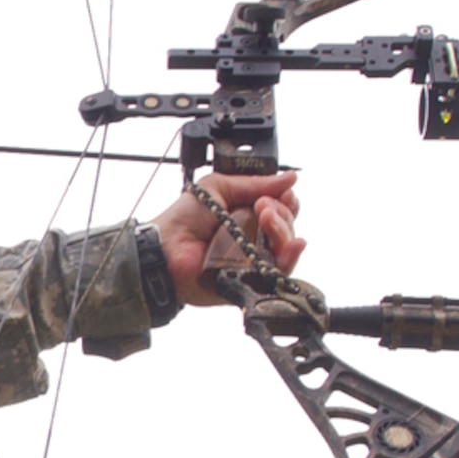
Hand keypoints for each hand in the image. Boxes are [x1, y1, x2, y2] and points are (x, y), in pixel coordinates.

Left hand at [151, 171, 304, 306]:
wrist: (165, 249)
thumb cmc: (182, 220)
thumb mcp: (218, 188)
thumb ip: (254, 183)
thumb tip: (290, 177)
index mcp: (248, 216)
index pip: (282, 209)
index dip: (286, 201)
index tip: (281, 194)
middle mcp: (254, 238)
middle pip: (287, 226)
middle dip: (282, 213)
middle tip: (262, 207)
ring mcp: (254, 260)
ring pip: (286, 247)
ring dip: (283, 229)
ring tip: (266, 218)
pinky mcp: (251, 280)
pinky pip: (280, 273)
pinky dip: (291, 257)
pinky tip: (293, 244)